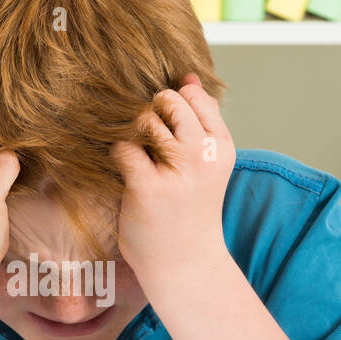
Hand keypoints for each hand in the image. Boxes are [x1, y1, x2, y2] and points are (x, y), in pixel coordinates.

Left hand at [111, 73, 236, 297]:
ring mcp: (177, 171)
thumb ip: (200, 120)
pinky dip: (118, 155)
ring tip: (139, 160)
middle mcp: (204, 154)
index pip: (194, 96)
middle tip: (147, 143)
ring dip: (132, 136)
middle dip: (150, 114)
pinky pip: (123, 148)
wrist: (186, 265)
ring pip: (143, 121)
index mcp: (223, 146)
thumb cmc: (191, 210)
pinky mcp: (148, 187)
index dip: (173, 105)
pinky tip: (125, 172)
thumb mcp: (208, 164)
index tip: (166, 128)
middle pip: (167, 101)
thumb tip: (189, 75)